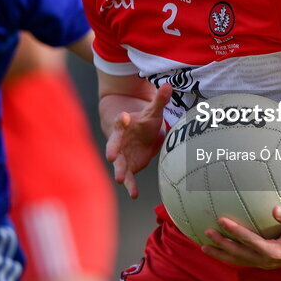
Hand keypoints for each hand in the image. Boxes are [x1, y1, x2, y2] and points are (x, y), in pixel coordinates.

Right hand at [106, 84, 171, 198]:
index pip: (120, 121)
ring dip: (119, 171)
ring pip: (119, 164)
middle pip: (114, 145)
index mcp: (124, 125)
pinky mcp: (128, 167)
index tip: (123, 117)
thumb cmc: (143, 121)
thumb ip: (159, 100)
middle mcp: (119, 141)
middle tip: (111, 156)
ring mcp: (122, 155)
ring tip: (120, 178)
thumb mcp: (152, 111)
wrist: (135, 134)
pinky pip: (129, 177)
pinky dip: (131, 185)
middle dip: (113, 150)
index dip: (121, 119)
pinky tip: (134, 194)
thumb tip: (169, 85)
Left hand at [201, 206, 280, 268]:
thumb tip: (275, 209)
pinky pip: (243, 259)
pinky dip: (229, 255)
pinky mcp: (264, 262)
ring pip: (238, 260)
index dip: (235, 232)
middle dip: (222, 244)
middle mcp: (267, 260)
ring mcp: (265, 263)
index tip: (221, 221)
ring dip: (221, 254)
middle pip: (239, 254)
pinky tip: (219, 247)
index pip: (250, 241)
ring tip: (203, 247)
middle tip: (206, 232)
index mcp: (275, 251)